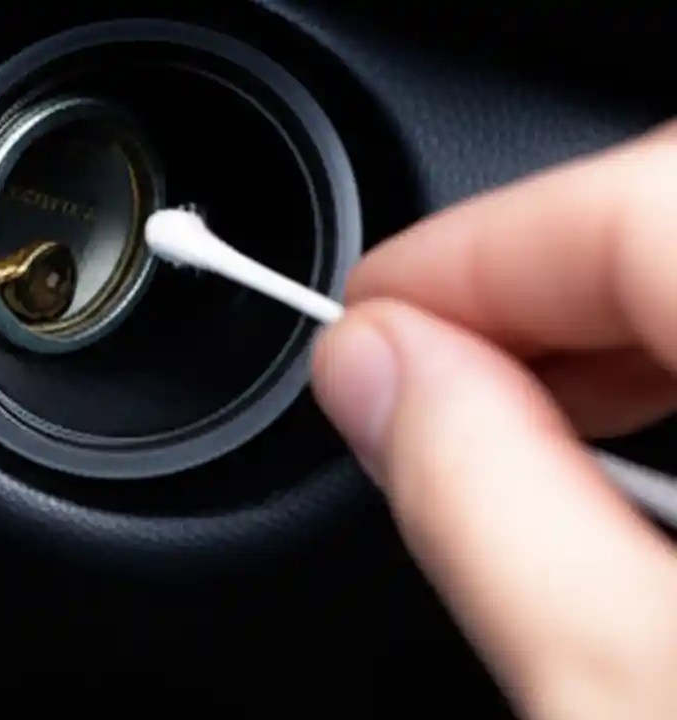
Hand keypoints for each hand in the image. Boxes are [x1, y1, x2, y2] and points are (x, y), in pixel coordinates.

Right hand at [311, 123, 676, 718]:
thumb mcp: (615, 687)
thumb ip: (482, 506)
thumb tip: (372, 369)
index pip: (639, 212)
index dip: (467, 256)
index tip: (359, 320)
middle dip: (523, 290)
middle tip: (412, 373)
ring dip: (606, 326)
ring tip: (507, 417)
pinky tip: (638, 442)